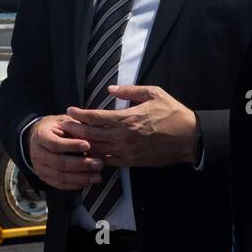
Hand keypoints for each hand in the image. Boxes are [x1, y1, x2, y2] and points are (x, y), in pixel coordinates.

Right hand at [27, 114, 104, 190]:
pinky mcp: (45, 178)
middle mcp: (37, 153)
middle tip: (98, 164)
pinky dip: (75, 184)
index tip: (88, 145)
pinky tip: (88, 181)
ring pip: (60, 176)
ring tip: (97, 176)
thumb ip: (76, 128)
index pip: (54, 143)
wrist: (42, 137)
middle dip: (80, 164)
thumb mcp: (66, 121)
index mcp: (40, 135)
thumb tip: (91, 133)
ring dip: (80, 178)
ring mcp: (39, 167)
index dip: (71, 146)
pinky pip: (60, 184)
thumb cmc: (59, 128)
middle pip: (58, 162)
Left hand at [65, 85, 198, 167]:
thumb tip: (111, 88)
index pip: (96, 117)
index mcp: (128, 118)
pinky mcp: (132, 162)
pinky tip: (87, 154)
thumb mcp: (153, 93)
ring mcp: (127, 152)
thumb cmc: (172, 113)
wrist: (189, 138)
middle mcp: (124, 137)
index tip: (70, 110)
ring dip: (81, 145)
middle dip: (74, 129)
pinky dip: (95, 158)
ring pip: (96, 150)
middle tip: (63, 125)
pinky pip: (108, 161)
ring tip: (68, 140)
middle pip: (91, 135)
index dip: (80, 114)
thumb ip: (130, 90)